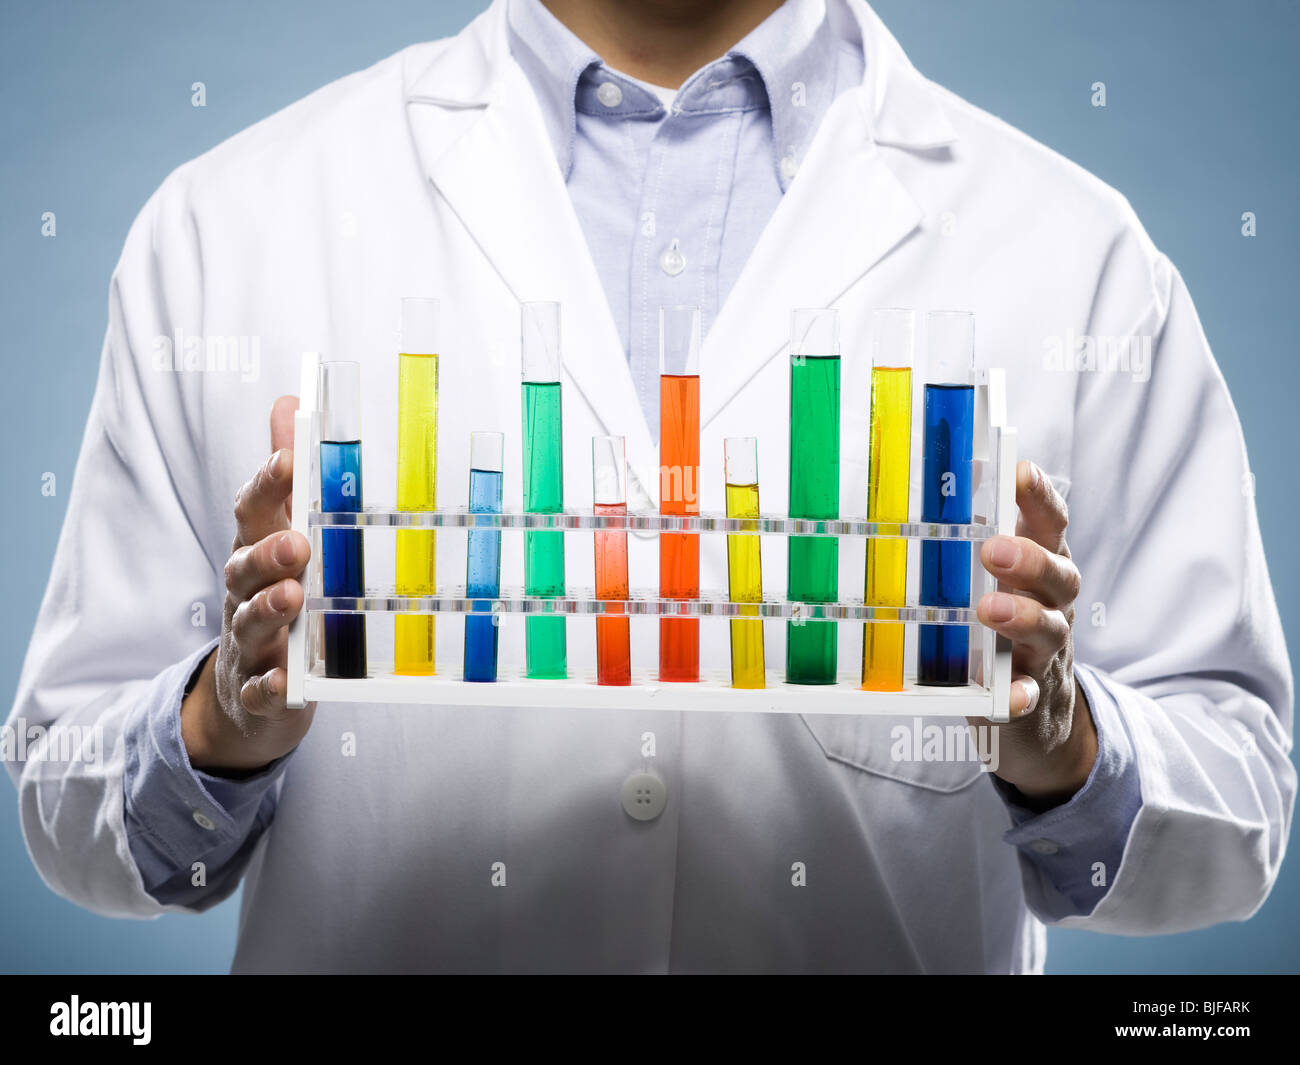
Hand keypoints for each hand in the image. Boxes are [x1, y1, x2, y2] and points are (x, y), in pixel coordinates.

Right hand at [181, 396, 314, 772]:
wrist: (249, 694)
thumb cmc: (276, 598)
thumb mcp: (280, 536)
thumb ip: (286, 477)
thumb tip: (290, 402)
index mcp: (256, 551)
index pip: (253, 511)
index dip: (267, 485)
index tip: (288, 458)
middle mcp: (246, 593)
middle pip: (245, 567)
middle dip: (267, 552)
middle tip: (297, 543)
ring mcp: (250, 643)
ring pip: (251, 622)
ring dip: (268, 609)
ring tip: (292, 597)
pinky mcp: (259, 691)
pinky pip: (260, 689)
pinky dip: (269, 686)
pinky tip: (282, 682)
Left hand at [972, 460, 1096, 807]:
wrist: (1039, 713)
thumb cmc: (1003, 626)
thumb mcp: (992, 578)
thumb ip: (973, 536)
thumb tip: (942, 483)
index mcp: (1040, 567)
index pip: (1049, 524)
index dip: (1039, 497)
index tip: (1020, 472)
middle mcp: (1052, 604)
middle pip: (1057, 574)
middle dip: (1028, 558)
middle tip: (992, 549)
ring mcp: (1044, 651)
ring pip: (1048, 630)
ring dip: (1022, 618)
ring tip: (990, 610)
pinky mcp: (1030, 697)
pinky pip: (1029, 697)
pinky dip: (1021, 695)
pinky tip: (1012, 694)